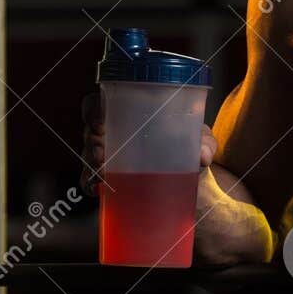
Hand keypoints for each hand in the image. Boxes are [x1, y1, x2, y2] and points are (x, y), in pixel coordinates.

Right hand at [80, 92, 219, 193]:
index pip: (98, 103)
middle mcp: (112, 131)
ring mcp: (106, 155)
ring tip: (103, 174)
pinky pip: (89, 181)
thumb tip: (203, 155)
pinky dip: (90, 185)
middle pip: (90, 131)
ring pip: (87, 156)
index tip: (98, 120)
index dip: (92, 109)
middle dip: (92, 142)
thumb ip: (205, 142)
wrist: (189, 174)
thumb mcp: (199, 139)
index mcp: (128, 111)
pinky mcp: (107, 178)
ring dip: (90, 164)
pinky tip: (98, 190)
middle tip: (103, 155)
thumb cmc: (188, 144)